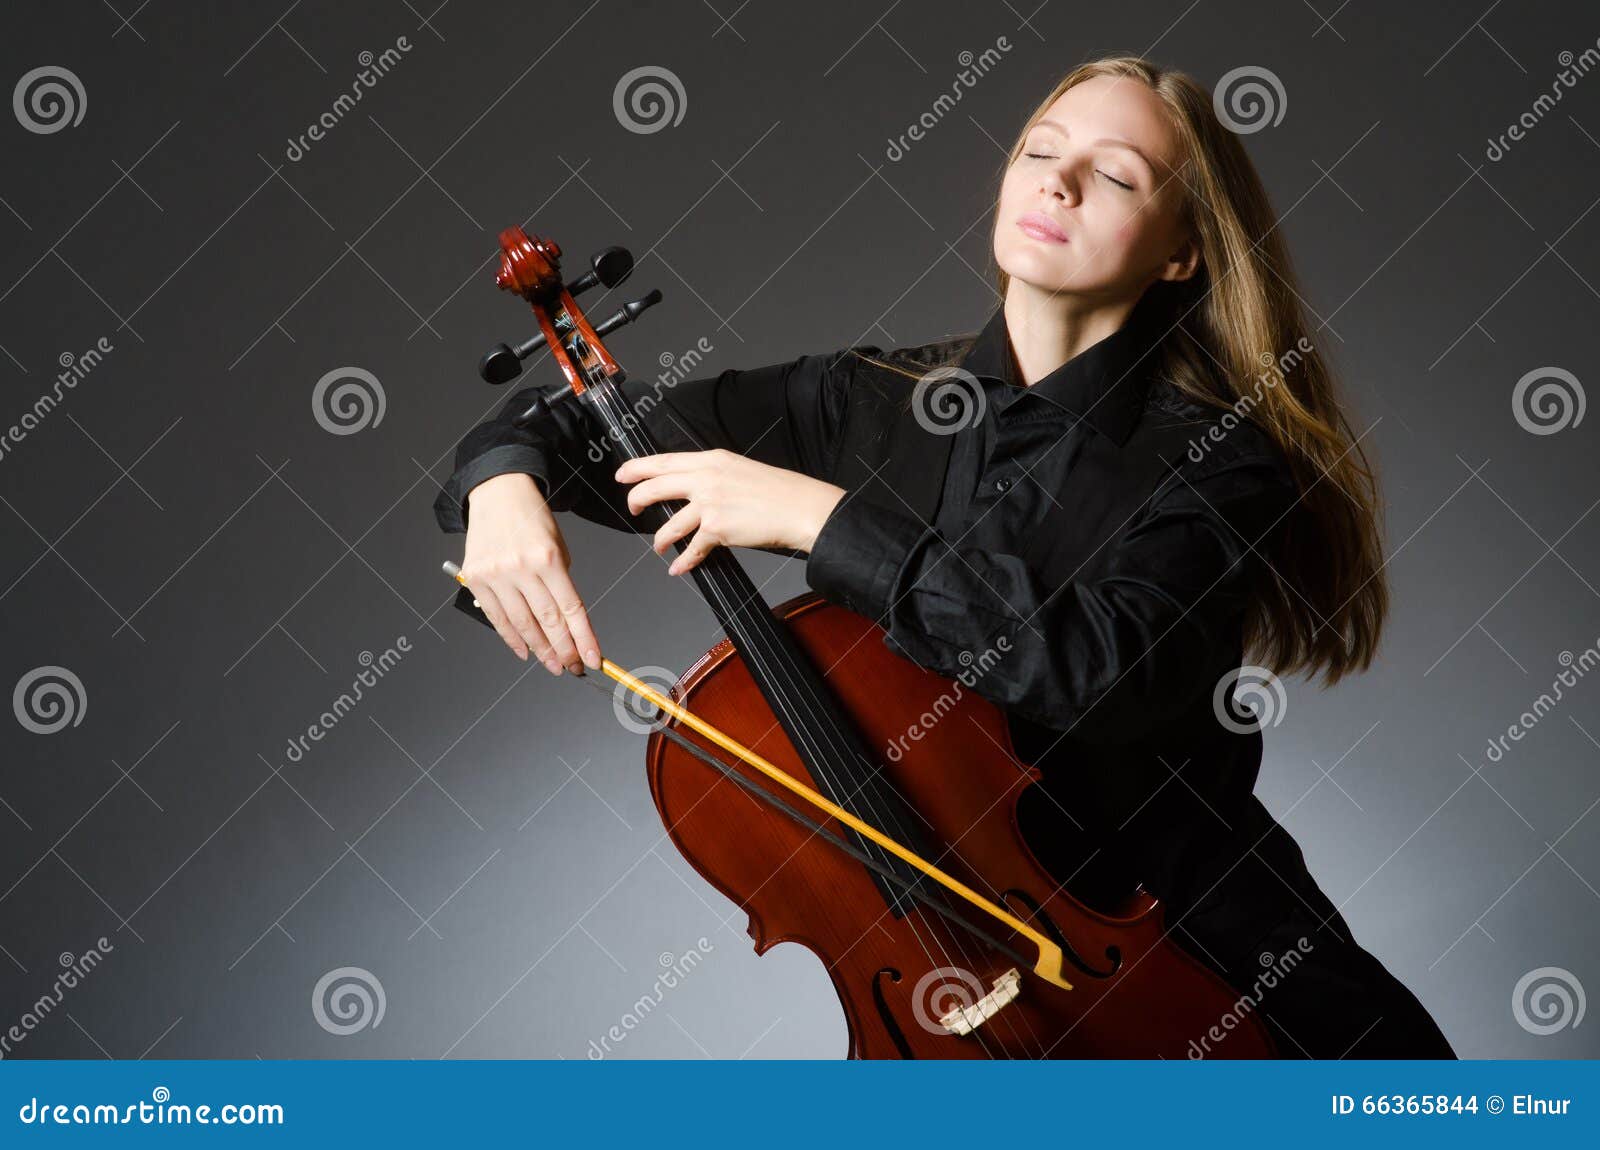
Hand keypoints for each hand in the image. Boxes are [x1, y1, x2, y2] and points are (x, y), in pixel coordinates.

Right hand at [459, 472, 600, 674]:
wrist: (497, 493)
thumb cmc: (532, 518)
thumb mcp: (558, 545)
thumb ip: (561, 582)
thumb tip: (566, 622)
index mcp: (547, 557)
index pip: (571, 608)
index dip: (583, 638)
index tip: (593, 658)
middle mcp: (520, 567)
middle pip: (547, 621)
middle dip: (564, 649)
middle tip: (574, 667)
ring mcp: (496, 574)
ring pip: (522, 624)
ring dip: (540, 650)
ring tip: (554, 665)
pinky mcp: (476, 578)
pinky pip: (496, 618)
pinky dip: (512, 638)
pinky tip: (525, 652)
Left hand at [615, 449, 845, 575]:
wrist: (800, 507)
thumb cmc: (777, 491)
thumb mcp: (739, 470)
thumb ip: (712, 476)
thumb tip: (690, 490)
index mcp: (712, 459)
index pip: (664, 461)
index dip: (638, 468)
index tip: (622, 474)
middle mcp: (706, 478)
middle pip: (656, 487)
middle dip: (637, 500)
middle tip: (633, 509)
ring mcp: (710, 503)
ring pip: (669, 524)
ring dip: (660, 539)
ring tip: (659, 546)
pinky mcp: (717, 528)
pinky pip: (691, 549)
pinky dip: (683, 561)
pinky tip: (678, 567)